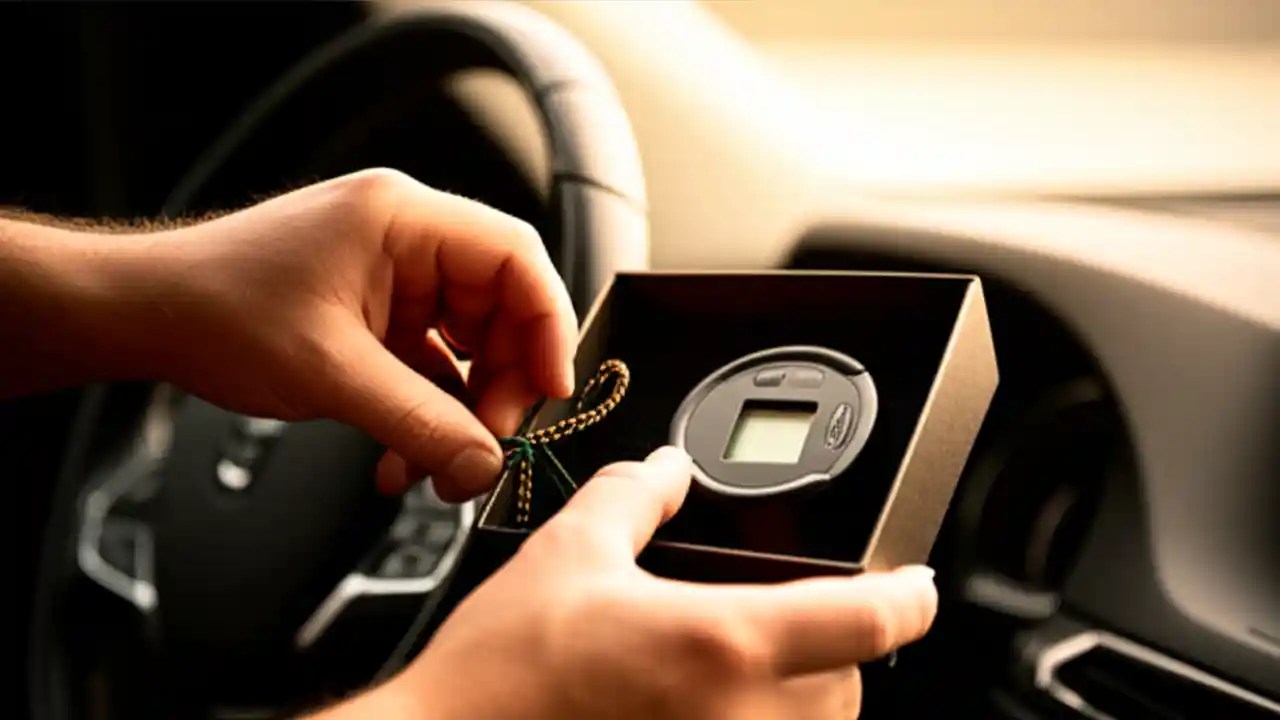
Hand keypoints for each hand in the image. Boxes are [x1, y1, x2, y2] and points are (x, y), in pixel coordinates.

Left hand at [118, 169, 576, 499]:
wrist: (145, 315)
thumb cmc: (215, 308)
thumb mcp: (330, 374)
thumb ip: (418, 422)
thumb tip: (484, 464)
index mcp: (402, 219)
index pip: (514, 257)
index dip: (547, 324)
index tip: (551, 389)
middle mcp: (405, 239)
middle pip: (498, 309)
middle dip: (499, 386)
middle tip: (484, 443)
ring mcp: (391, 278)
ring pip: (468, 346)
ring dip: (459, 411)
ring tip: (434, 464)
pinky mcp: (375, 315)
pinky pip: (429, 365)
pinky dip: (425, 412)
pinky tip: (402, 457)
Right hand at [337, 447, 937, 719]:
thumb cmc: (498, 678)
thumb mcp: (568, 556)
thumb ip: (632, 497)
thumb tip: (665, 470)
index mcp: (723, 646)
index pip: (866, 619)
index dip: (908, 596)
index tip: (917, 585)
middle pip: (848, 685)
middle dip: (831, 648)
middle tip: (792, 620)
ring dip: (802, 698)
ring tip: (740, 672)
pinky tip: (707, 710)